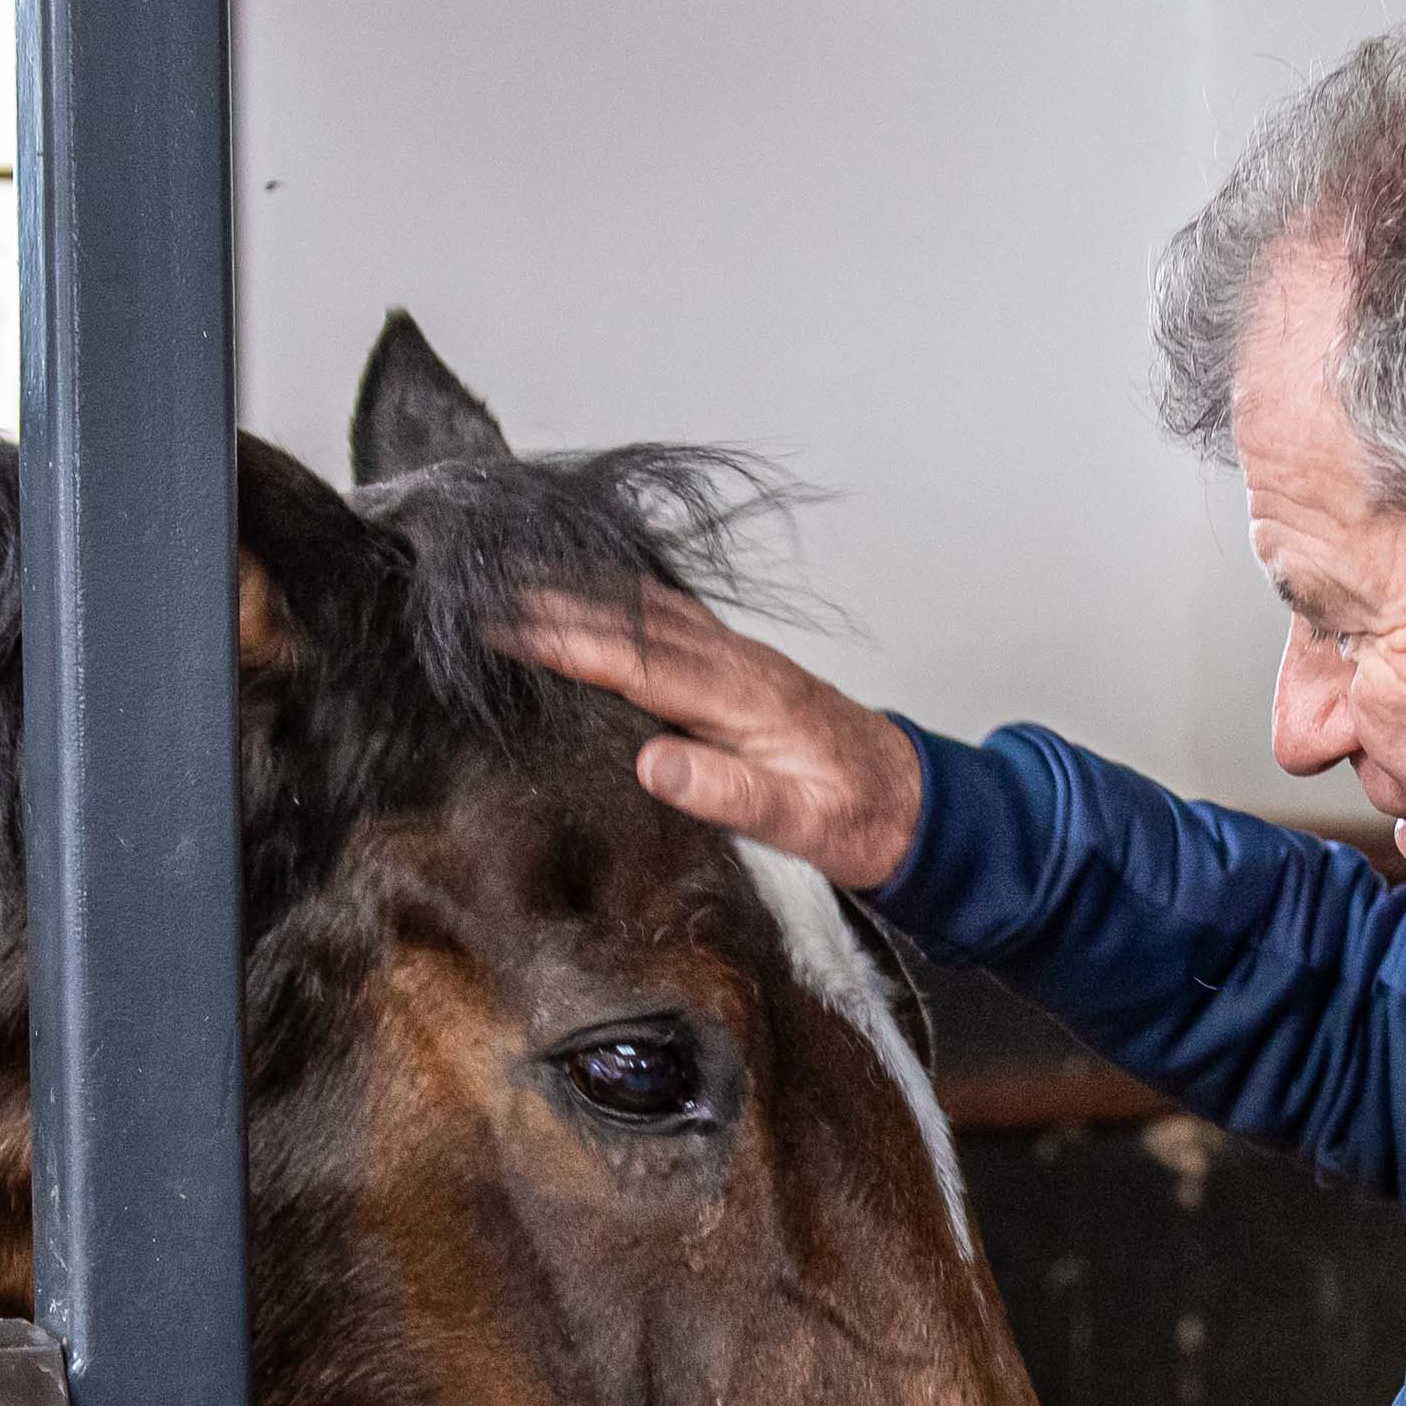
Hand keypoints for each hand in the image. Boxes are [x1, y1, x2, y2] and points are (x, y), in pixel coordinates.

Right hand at [512, 585, 928, 891]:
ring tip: (523, 580)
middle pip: (636, 624)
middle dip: (560, 605)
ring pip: (654, 613)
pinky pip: (674, 622)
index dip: (571, 644)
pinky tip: (601, 596)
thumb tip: (653, 764)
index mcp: (746, 701)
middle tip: (490, 590)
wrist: (915, 803)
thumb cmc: (858, 817)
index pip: (640, 663)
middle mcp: (740, 667)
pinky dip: (626, 603)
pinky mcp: (744, 670)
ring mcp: (743, 662)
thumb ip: (730, 794)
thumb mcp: (802, 825)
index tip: (511, 630)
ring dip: (588, 595)